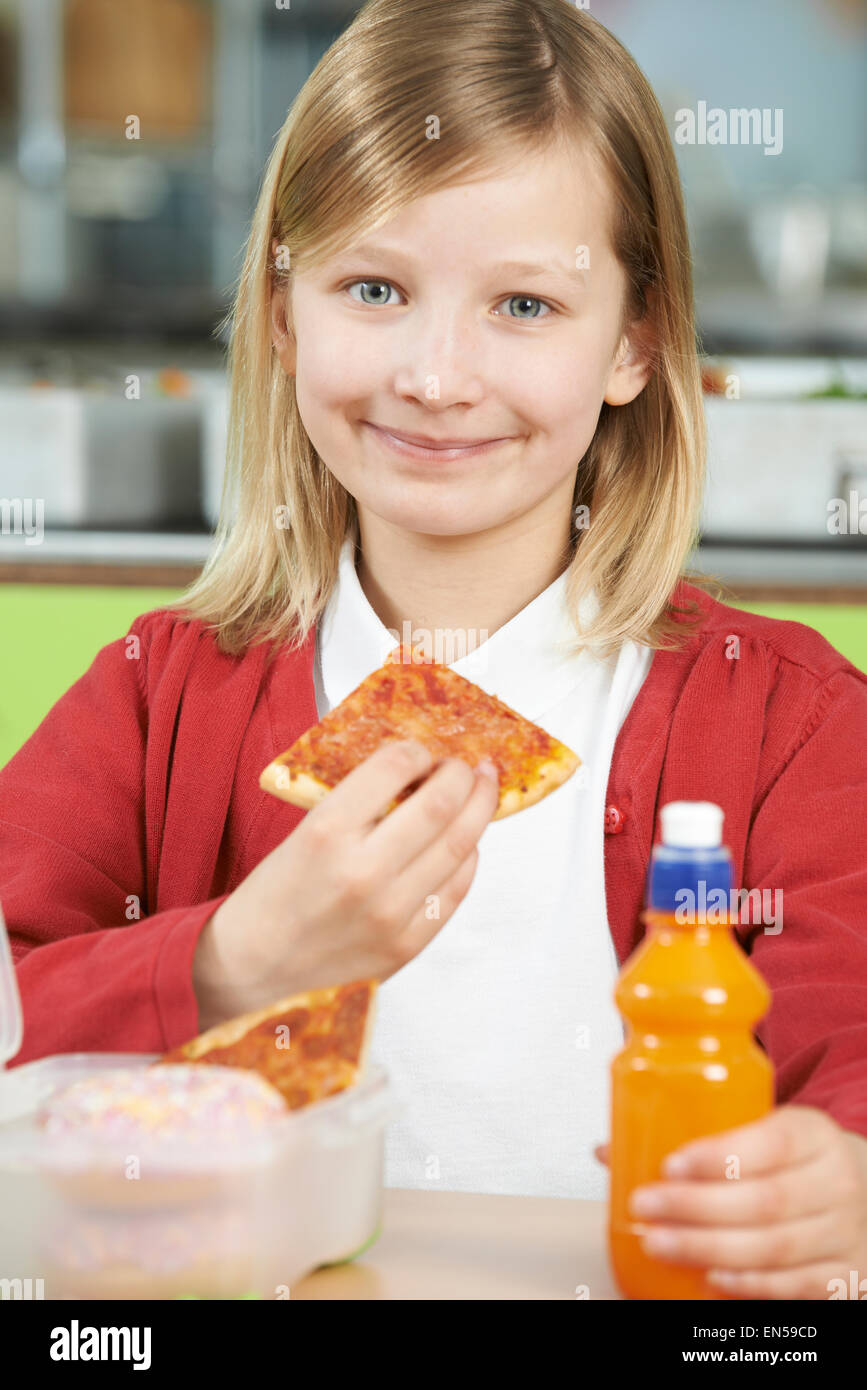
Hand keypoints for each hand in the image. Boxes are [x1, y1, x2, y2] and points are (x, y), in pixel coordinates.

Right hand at [193, 739, 498, 1026]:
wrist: (249, 975)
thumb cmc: (270, 901)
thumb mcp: (300, 835)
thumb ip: (356, 806)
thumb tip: (413, 776)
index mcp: (326, 832)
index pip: (394, 767)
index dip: (417, 750)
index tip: (421, 752)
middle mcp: (363, 870)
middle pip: (443, 802)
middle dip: (463, 774)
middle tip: (466, 766)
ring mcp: (390, 913)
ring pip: (461, 845)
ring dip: (479, 809)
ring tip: (482, 793)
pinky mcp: (406, 945)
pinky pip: (456, 890)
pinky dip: (468, 858)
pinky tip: (466, 844)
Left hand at [594, 1106, 866, 1298]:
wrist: (860, 1187)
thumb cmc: (796, 1158)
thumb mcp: (761, 1129)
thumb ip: (696, 1137)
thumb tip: (609, 1150)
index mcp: (812, 1133)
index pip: (770, 1143)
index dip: (718, 1157)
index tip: (670, 1165)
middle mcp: (837, 1181)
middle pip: (765, 1202)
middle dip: (697, 1208)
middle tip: (646, 1207)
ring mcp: (844, 1232)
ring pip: (775, 1248)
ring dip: (709, 1249)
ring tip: (660, 1243)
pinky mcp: (844, 1275)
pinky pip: (794, 1286)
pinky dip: (749, 1283)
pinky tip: (709, 1276)